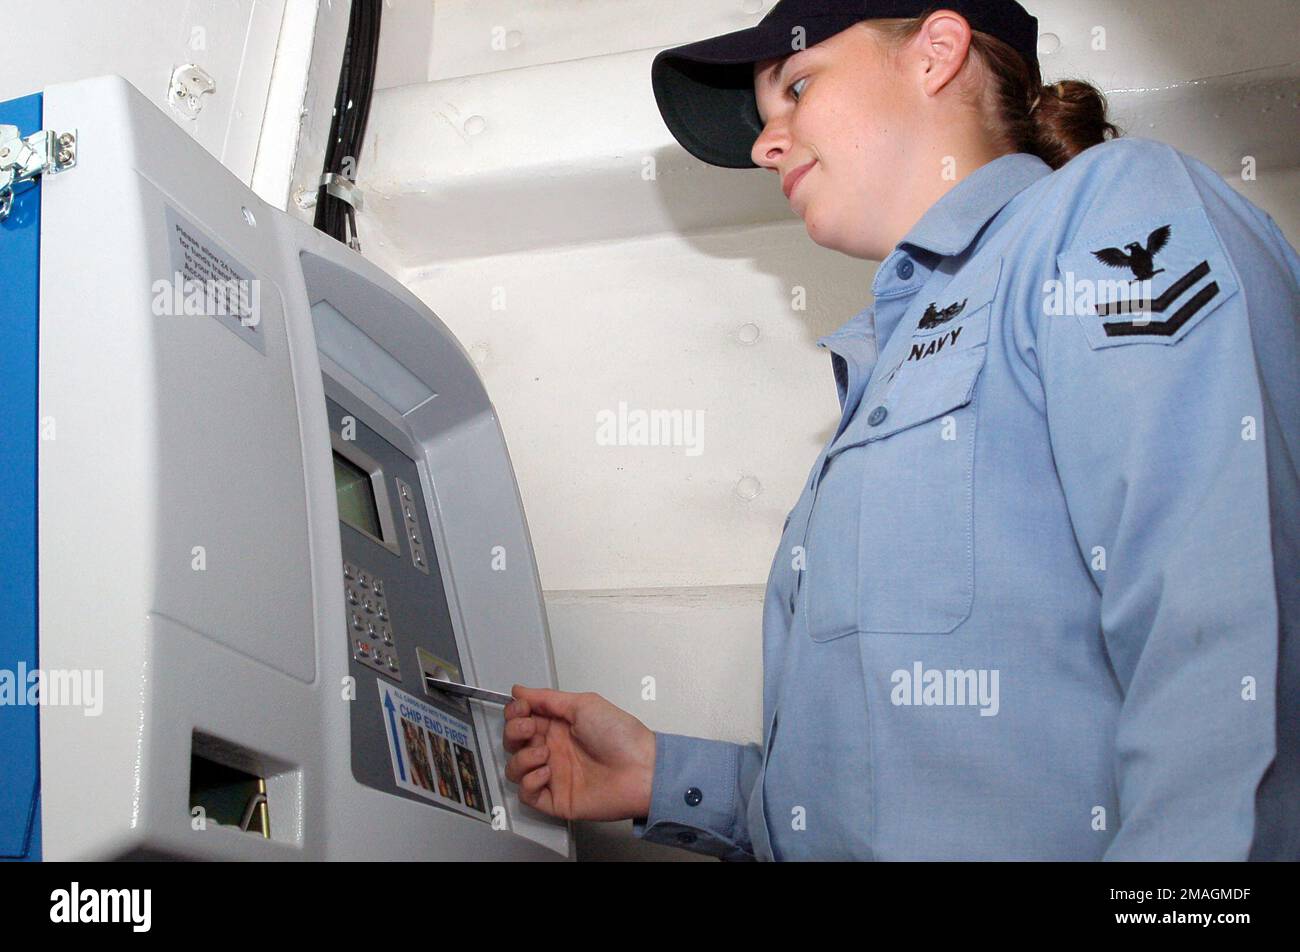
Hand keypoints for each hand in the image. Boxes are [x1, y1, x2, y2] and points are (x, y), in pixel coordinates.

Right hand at [503, 686, 655, 820]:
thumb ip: (547, 698)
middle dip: (513, 732)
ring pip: (515, 769)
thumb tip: (520, 689)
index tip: (521, 708)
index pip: (521, 719)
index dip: (515, 713)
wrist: (641, 769)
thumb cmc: (621, 735)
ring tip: (544, 753)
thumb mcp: (584, 704)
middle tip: (529, 728)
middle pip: (513, 743)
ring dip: (521, 758)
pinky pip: (526, 794)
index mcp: (558, 726)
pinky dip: (530, 782)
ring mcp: (553, 775)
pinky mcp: (555, 799)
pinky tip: (546, 772)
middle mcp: (553, 749)